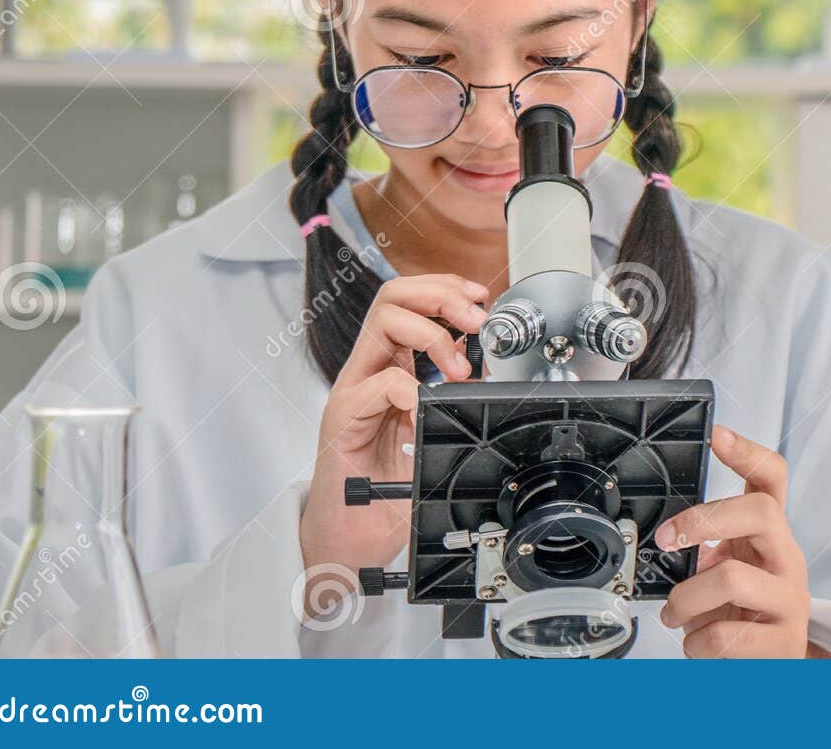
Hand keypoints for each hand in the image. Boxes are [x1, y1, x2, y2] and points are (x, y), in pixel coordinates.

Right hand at [299, 274, 487, 606]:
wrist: (349, 540)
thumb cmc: (386, 490)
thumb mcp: (431, 432)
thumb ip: (450, 399)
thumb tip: (487, 373)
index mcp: (391, 366)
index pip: (412, 302)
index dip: (447, 290)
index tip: (481, 301)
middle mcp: (369, 369)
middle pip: (395, 296)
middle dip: (442, 295)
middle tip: (476, 320)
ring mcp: (354, 389)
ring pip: (384, 321)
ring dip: (432, 334)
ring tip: (457, 366)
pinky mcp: (343, 417)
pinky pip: (379, 383)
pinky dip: (412, 389)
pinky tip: (426, 409)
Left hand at [656, 425, 816, 657]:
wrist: (776, 667)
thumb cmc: (745, 612)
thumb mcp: (728, 568)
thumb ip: (707, 545)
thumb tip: (666, 534)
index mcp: (770, 534)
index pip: (771, 479)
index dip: (747, 453)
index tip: (718, 434)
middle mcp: (786, 558)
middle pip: (759, 511)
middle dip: (703, 519)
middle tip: (668, 539)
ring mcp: (790, 599)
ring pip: (731, 577)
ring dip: (685, 597)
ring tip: (675, 613)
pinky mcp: (784, 641)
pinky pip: (727, 635)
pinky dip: (697, 643)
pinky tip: (697, 644)